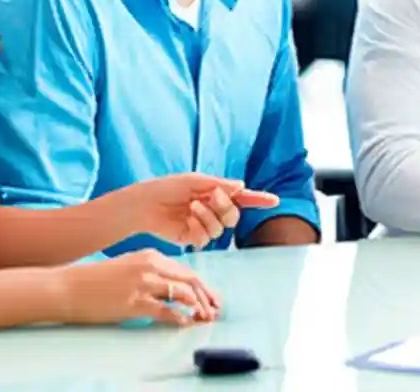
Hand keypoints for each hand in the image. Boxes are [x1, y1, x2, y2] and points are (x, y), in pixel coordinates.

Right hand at [53, 249, 220, 325]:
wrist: (69, 287)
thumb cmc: (98, 280)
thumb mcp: (130, 266)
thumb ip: (154, 273)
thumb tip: (176, 289)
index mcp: (151, 256)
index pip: (186, 271)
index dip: (203, 287)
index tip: (213, 298)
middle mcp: (150, 267)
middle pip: (190, 281)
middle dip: (207, 297)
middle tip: (215, 310)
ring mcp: (143, 284)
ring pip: (182, 294)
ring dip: (198, 308)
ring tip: (205, 318)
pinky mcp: (134, 302)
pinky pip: (165, 311)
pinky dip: (179, 318)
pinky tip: (185, 323)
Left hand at [117, 173, 279, 247]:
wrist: (145, 204)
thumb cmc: (167, 187)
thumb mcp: (195, 181)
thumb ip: (220, 185)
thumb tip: (241, 187)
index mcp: (215, 194)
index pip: (242, 198)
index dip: (259, 200)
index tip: (274, 201)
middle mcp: (212, 211)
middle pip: (234, 216)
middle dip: (226, 206)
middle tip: (212, 196)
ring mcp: (203, 225)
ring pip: (221, 228)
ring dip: (209, 215)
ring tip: (192, 207)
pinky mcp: (192, 238)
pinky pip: (206, 237)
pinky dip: (199, 227)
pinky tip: (187, 220)